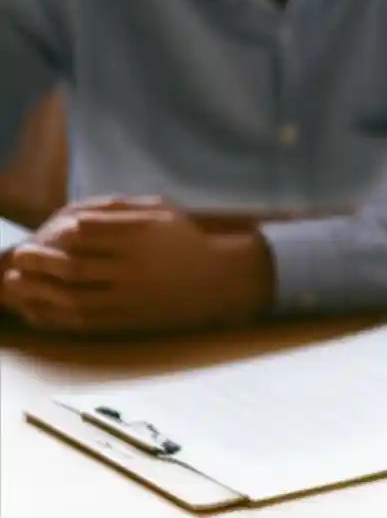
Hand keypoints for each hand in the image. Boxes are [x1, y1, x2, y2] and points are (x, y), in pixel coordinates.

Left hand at [3, 197, 273, 335]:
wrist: (222, 279)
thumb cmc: (187, 240)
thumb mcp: (162, 212)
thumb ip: (120, 210)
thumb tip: (73, 219)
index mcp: (142, 236)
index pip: (85, 233)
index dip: (57, 234)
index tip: (47, 233)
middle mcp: (136, 268)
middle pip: (73, 267)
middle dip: (39, 262)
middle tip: (20, 256)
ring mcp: (134, 298)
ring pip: (73, 298)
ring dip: (38, 291)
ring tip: (17, 284)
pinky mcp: (133, 321)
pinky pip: (85, 321)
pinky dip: (56, 316)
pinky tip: (39, 308)